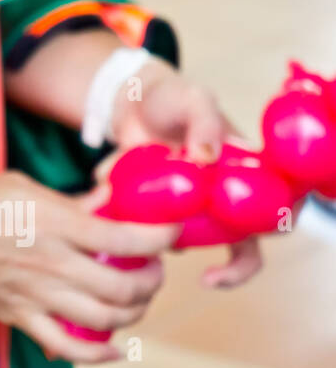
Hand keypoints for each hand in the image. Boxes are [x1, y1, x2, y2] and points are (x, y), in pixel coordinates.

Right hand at [0, 172, 179, 363]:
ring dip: (132, 313)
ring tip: (134, 299)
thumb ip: (67, 201)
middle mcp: (53, 263)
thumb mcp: (20, 186)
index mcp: (56, 223)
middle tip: (151, 269)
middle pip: (125, 287)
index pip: (128, 239)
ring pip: (106, 320)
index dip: (160, 239)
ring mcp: (37, 295)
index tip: (168, 234)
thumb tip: (105, 206)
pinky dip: (98, 355)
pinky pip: (68, 348)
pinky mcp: (20, 317)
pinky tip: (113, 347)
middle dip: (151, 281)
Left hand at [107, 60, 264, 288]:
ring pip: (176, 237)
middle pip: (229, 247)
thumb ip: (205, 124)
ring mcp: (185, 205)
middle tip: (166, 249)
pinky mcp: (150, 203)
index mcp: (244, 178)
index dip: (248, 257)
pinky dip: (119, 209)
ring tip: (120, 199)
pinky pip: (139, 220)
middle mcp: (220, 199)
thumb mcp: (194, 100)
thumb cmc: (173, 97)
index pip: (265, 226)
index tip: (221, 270)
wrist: (130, 98)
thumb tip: (207, 159)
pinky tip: (102, 182)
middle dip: (204, 259)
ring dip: (150, 231)